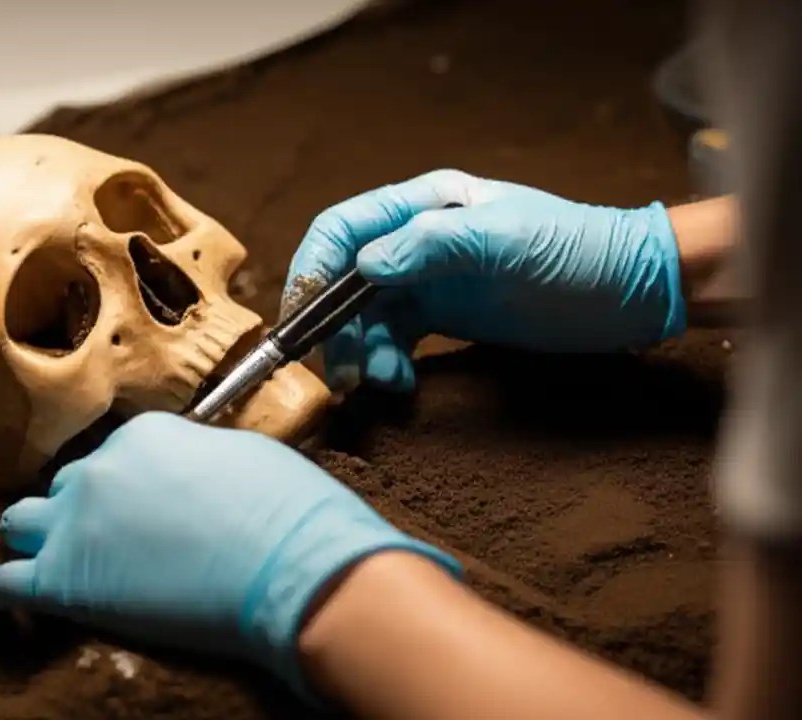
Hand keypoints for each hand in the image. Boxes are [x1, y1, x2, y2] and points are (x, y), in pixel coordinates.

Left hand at [0, 412, 458, 698]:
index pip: (117, 457)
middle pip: (70, 487)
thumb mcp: (249, 457)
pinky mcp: (64, 580)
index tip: (146, 507)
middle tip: (112, 540)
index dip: (131, 486)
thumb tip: (199, 475)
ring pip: (24, 522)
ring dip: (36, 537)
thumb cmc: (290, 513)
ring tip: (44, 557)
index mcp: (144, 435)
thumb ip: (202, 460)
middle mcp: (99, 468)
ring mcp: (76, 522)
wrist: (290, 566)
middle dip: (85, 509)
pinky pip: (4, 584)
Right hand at [283, 170, 686, 391]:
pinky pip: (392, 339)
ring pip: (364, 316)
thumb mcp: (506, 241)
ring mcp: (429, 278)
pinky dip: (384, 362)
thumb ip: (432, 244)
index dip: (314, 268)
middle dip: (333, 325)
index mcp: (425, 204)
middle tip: (341, 371)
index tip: (304, 317)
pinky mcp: (443, 315)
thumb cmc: (576, 252)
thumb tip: (363, 265)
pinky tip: (399, 383)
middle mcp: (417, 239)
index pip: (344, 228)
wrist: (633, 293)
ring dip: (359, 351)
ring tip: (378, 383)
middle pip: (344, 278)